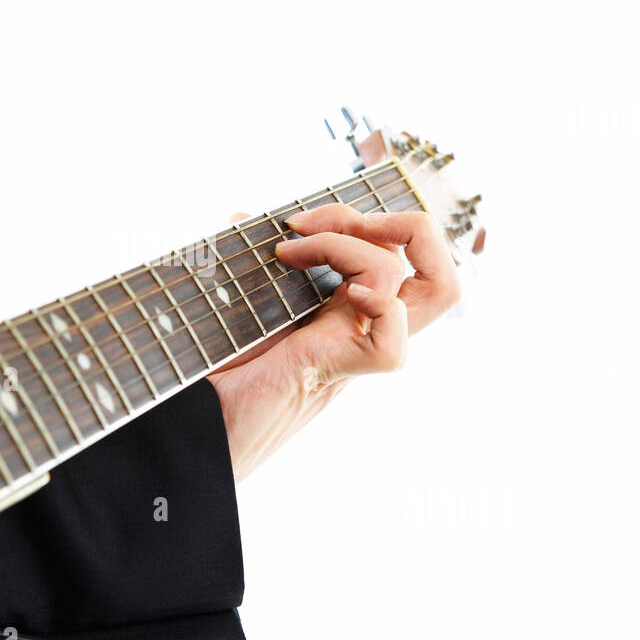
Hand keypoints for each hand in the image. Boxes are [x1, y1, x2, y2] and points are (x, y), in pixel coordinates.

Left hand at [207, 197, 459, 481]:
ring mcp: (357, 350)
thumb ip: (253, 259)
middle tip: (339, 224)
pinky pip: (394, 342)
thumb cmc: (217, 368)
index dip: (377, 219)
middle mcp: (363, 329)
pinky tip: (335, 298)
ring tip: (290, 252)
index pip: (409, 259)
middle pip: (442, 276)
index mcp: (348, 310)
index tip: (303, 220)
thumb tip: (244, 216)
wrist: (197, 423)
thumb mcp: (241, 298)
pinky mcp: (340, 372)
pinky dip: (378, 306)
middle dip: (406, 225)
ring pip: (420, 287)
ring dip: (350, 245)